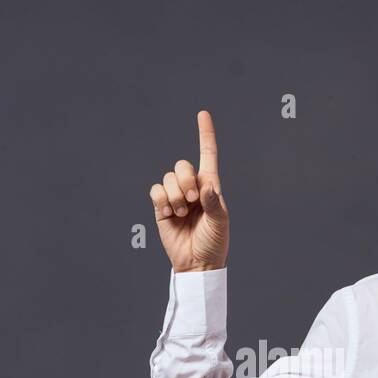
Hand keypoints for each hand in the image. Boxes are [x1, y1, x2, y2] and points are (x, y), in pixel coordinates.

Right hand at [148, 109, 229, 272]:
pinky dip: (162, 200)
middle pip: (182, 165)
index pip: (208, 155)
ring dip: (175, 196)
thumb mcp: (220, 222)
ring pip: (168, 179)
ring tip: (182, 213)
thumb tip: (204, 186)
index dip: (205, 134)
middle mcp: (192, 188)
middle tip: (192, 200)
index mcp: (211, 186)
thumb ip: (213, 202)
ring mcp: (176, 197)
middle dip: (185, 181)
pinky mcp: (161, 208)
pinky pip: (156, 190)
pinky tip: (170, 213)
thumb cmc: (214, 242)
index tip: (202, 114)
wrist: (197, 263)